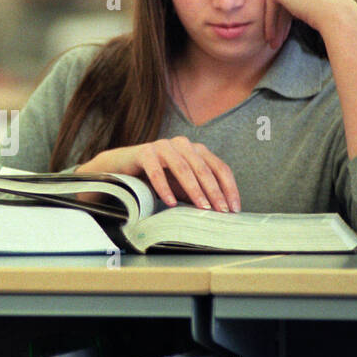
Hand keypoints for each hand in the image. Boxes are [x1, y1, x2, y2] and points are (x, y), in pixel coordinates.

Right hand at [78, 137, 239, 211]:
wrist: (123, 168)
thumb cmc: (158, 178)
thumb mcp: (182, 186)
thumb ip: (199, 193)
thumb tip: (220, 212)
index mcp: (196, 150)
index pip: (219, 168)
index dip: (229, 188)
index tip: (234, 208)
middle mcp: (183, 144)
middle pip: (204, 168)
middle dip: (214, 191)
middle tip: (220, 211)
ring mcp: (163, 146)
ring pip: (183, 168)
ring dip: (194, 190)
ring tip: (201, 208)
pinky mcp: (145, 152)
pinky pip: (156, 171)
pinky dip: (164, 188)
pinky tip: (170, 202)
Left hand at [263, 0, 356, 46]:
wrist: (338, 12)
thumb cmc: (335, 7)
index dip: (291, 3)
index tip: (291, 21)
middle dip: (282, 14)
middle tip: (281, 34)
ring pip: (275, 0)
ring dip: (275, 22)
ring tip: (276, 41)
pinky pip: (270, 8)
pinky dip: (270, 24)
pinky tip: (272, 39)